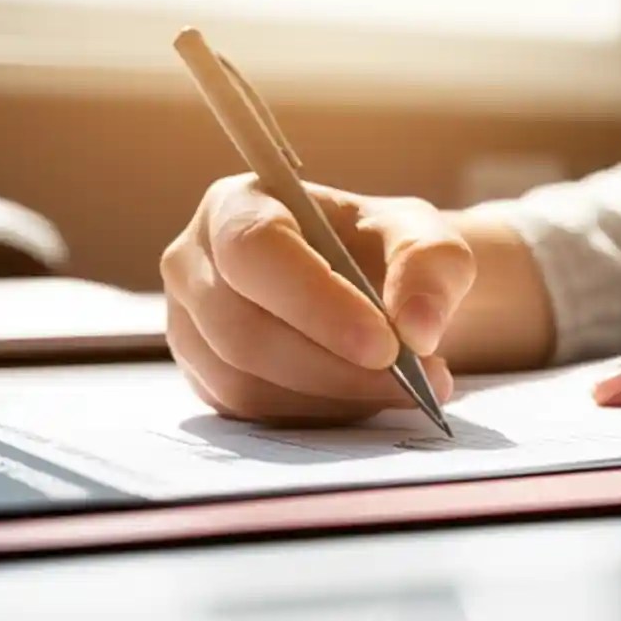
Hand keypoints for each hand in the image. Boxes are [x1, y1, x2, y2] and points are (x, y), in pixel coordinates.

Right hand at [161, 174, 474, 425]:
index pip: (254, 249)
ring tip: (407, 389)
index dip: (315, 301)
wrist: (368, 288)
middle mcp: (194, 265)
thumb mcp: (423, 238)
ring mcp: (189, 327)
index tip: (386, 344)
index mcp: (235, 206)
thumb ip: (431, 268)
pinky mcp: (205, 379)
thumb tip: (417, 329)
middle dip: (334, 367)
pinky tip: (364, 397)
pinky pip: (252, 413)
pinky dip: (318, 414)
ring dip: (334, 396)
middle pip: (243, 330)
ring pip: (246, 382)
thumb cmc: (380, 250)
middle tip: (416, 381)